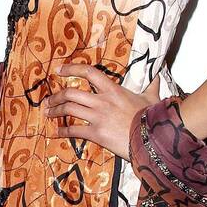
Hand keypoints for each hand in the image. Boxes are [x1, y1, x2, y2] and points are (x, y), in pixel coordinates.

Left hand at [43, 64, 161, 160]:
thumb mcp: (152, 98)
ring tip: (48, 113)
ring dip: (55, 111)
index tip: (59, 70)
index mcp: (113, 90)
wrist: (153, 137)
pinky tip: (57, 132)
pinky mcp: (96, 133)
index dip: (71, 69)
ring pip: (68, 109)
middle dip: (56, 96)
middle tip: (48, 100)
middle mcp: (102, 101)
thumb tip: (158, 75)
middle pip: (70, 93)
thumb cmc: (152, 118)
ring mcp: (98, 117)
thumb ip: (152, 85)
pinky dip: (62, 131)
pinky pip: (74, 130)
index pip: (88, 72)